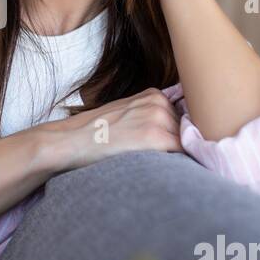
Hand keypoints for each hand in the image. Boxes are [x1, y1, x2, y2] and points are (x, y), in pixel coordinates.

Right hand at [31, 87, 182, 172]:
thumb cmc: (97, 133)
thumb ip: (153, 117)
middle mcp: (159, 101)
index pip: (186, 115)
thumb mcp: (128, 113)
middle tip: (161, 158)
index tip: (178, 143)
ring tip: (156, 162)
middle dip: (181, 143)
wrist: (71, 140)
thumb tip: (184, 133)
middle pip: (188, 128)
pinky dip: (181, 161)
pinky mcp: (156, 136)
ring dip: (179, 154)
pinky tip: (162, 166)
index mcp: (154, 94)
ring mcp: (158, 117)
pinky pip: (184, 151)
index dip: (183, 132)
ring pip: (187, 140)